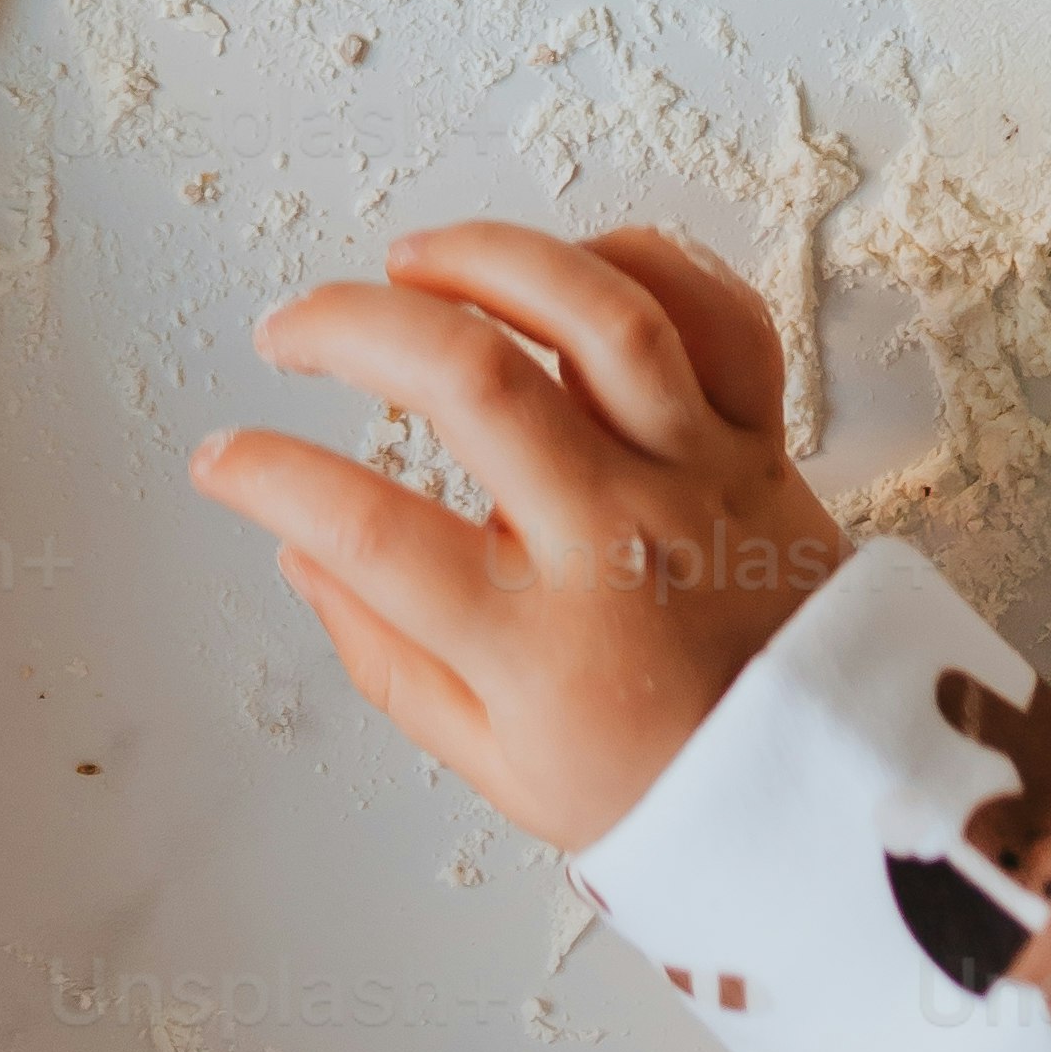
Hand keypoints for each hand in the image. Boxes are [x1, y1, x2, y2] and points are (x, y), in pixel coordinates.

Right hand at [190, 217, 845, 848]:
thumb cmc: (658, 778)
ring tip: (409, 261)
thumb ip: (385, 660)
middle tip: (292, 327)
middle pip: (474, 380)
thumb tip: (295, 554)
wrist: (826, 790)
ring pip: (599, 314)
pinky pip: (719, 315)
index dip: (275, 479)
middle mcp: (616, 538)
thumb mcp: (496, 764)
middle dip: (353, 326)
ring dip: (487, 260)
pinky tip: (568, 269)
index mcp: (539, 641)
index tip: (224, 456)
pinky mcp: (759, 438)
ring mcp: (695, 475)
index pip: (373, 535)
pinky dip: (645, 263)